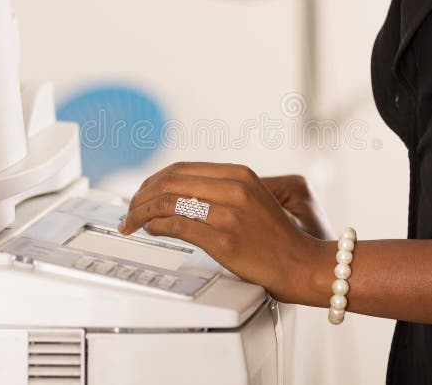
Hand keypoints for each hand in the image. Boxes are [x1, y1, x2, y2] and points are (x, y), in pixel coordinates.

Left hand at [118, 162, 330, 302]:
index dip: (153, 180)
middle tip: (129, 210)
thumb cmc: (276, 238)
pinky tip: (150, 231)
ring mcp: (229, 213)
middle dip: (141, 196)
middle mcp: (234, 188)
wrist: (301, 263)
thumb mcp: (252, 199)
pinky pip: (177, 225)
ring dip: (141, 213)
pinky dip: (155, 227)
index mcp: (239, 174)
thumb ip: (220, 191)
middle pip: (169, 181)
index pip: (181, 168)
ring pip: (168, 202)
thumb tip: (177, 193)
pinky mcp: (224, 239)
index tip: (141, 194)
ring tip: (131, 223)